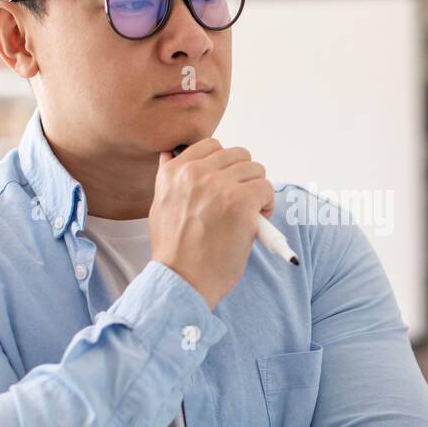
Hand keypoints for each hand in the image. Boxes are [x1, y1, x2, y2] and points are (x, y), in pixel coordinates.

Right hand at [150, 138, 274, 311]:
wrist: (182, 281)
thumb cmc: (174, 252)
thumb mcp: (160, 206)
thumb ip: (168, 178)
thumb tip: (170, 154)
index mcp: (174, 172)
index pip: (211, 145)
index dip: (225, 166)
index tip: (225, 185)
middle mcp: (195, 173)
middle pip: (238, 155)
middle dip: (244, 177)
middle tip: (241, 202)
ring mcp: (219, 186)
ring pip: (256, 170)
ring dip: (257, 191)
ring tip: (249, 214)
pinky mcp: (241, 202)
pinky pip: (266, 189)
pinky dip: (267, 205)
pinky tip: (256, 222)